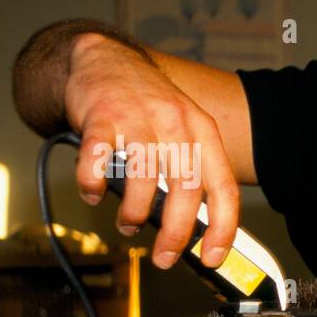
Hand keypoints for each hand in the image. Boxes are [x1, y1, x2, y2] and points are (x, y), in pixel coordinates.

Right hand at [65, 33, 239, 268]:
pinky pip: (97, 159)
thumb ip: (191, 173)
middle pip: (185, 188)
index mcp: (203, 132)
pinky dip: (93, 184)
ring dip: (134, 212)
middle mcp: (176, 123)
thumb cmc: (148, 107)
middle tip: (164, 256)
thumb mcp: (183, 132)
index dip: (223, 227)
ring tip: (128, 225)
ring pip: (143, 177)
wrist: (107, 59)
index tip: (213, 257)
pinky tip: (93, 194)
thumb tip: (193, 230)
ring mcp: (137, 118)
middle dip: (176, 232)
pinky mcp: (100, 116)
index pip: (224, 187)